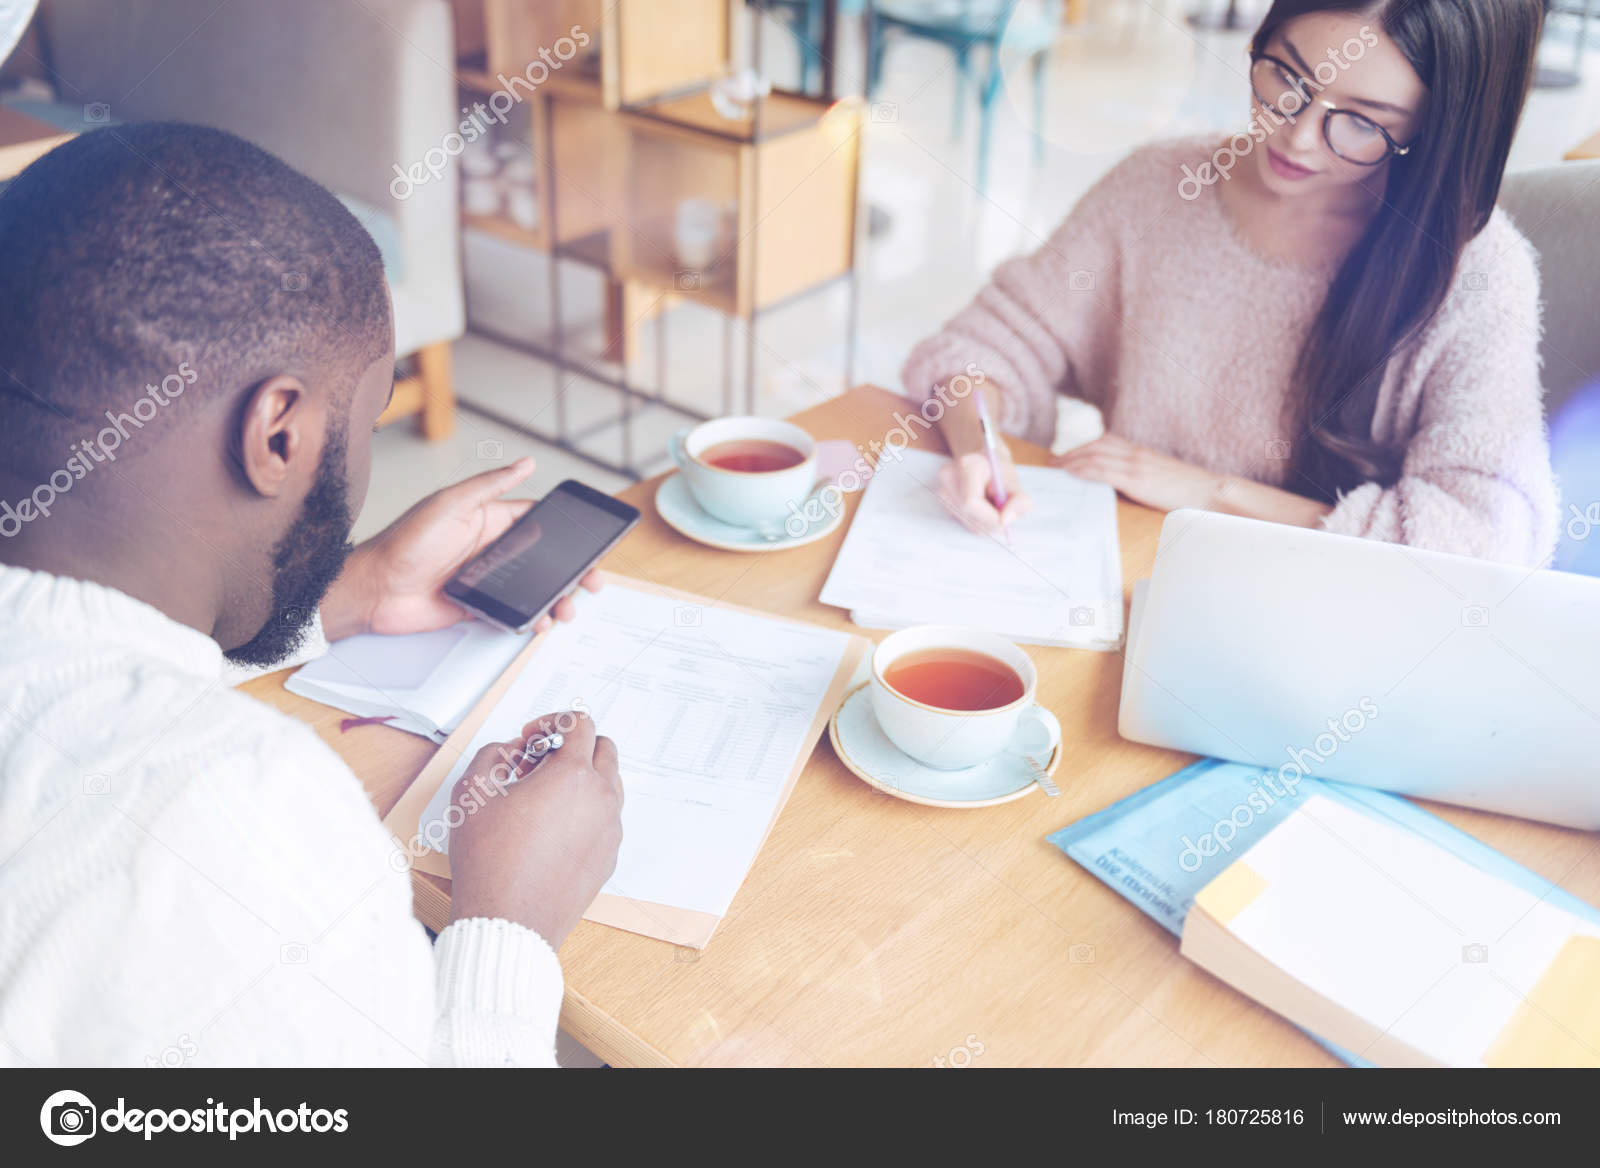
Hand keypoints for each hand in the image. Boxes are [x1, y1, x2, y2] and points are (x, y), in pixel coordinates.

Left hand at [321, 458, 602, 638]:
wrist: (376, 590)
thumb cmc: (405, 542)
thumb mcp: (451, 504)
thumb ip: (491, 485)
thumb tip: (526, 462)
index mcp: (488, 519)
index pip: (537, 519)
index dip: (566, 528)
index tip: (590, 537)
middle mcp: (491, 548)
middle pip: (544, 558)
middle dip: (572, 570)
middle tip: (591, 580)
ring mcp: (487, 578)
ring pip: (534, 588)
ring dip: (557, 597)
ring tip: (567, 606)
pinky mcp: (480, 605)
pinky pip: (515, 611)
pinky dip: (533, 618)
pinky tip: (541, 620)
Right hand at [447, 711, 622, 949]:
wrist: (508, 920)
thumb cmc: (489, 860)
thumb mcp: (472, 792)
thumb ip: (492, 754)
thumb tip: (510, 751)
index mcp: (573, 776)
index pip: (581, 724)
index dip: (552, 722)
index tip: (531, 739)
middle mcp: (602, 799)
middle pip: (604, 749)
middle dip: (573, 746)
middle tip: (538, 764)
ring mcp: (610, 830)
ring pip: (609, 784)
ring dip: (582, 778)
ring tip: (543, 797)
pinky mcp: (609, 856)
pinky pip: (606, 819)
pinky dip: (586, 811)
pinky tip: (552, 829)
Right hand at [938, 451, 1031, 533]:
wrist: (983, 462)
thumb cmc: (999, 471)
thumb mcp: (1015, 482)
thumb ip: (1019, 501)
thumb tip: (1005, 521)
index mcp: (968, 465)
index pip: (971, 502)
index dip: (989, 517)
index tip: (1004, 519)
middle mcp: (949, 476)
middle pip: (970, 515)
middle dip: (991, 521)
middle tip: (1003, 513)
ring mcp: (942, 489)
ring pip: (968, 523)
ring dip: (986, 522)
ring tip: (992, 506)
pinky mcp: (943, 501)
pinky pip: (965, 522)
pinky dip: (978, 521)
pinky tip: (982, 507)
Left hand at [1054, 434, 1224, 512]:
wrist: (1210, 491)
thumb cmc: (1188, 489)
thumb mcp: (1161, 475)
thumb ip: (1142, 473)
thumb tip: (1125, 483)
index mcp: (1141, 451)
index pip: (1106, 441)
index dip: (1083, 446)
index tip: (1066, 455)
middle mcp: (1136, 453)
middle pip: (1095, 445)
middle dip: (1071, 452)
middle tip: (1053, 462)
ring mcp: (1136, 464)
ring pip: (1095, 455)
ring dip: (1071, 461)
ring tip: (1056, 469)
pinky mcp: (1137, 479)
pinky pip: (1103, 471)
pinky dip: (1084, 470)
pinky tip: (1071, 474)